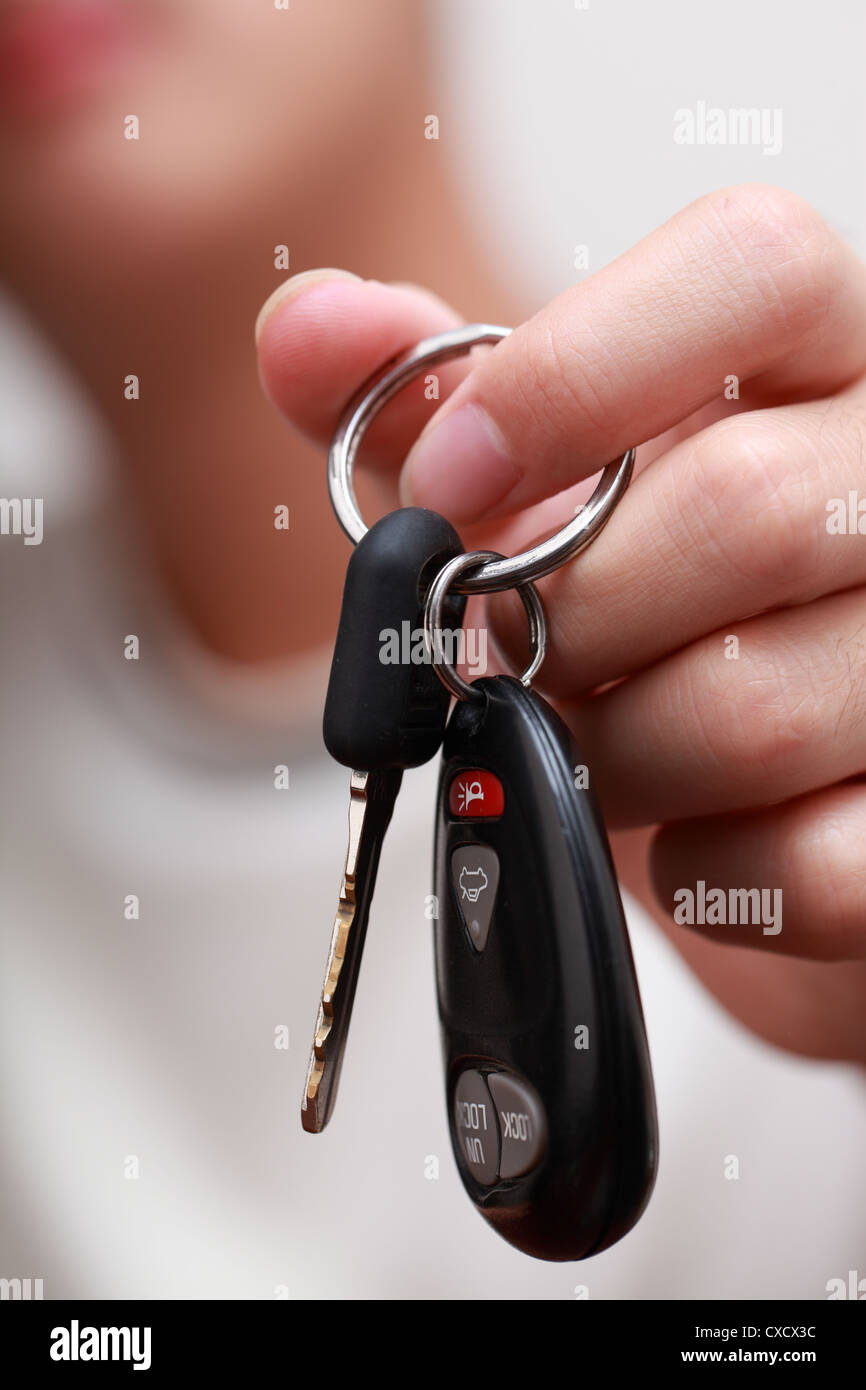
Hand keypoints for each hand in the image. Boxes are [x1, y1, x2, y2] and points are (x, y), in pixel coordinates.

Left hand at [256, 187, 865, 1064]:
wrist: (748, 770)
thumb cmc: (639, 603)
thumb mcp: (529, 487)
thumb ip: (422, 403)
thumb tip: (308, 331)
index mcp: (819, 355)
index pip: (753, 267)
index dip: (572, 373)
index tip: (447, 482)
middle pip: (741, 512)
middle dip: (565, 618)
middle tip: (506, 655)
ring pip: (754, 710)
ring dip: (604, 754)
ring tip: (581, 743)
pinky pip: (810, 863)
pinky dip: (696, 871)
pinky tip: (682, 837)